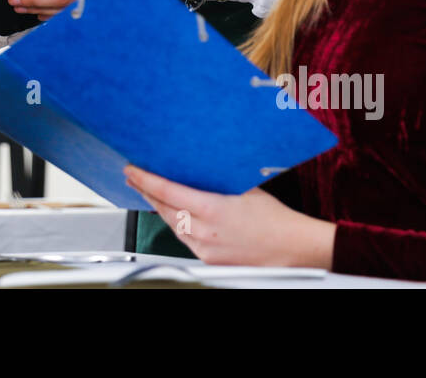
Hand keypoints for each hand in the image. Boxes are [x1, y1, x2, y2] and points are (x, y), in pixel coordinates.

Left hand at [124, 164, 335, 268]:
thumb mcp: (244, 188)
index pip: (167, 191)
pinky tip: (172, 214)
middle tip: (134, 178)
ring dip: (158, 207)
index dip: (145, 180)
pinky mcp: (208, 259)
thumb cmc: (274, 219)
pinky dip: (175, 223)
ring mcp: (205, 249)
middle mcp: (205, 232)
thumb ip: (216, 181)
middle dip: (147, 191)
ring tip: (148, 193)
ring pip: (172, 225)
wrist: (293, 249)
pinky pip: (184, 238)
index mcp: (213, 210)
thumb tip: (198, 167)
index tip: (132, 170)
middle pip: (164, 209)